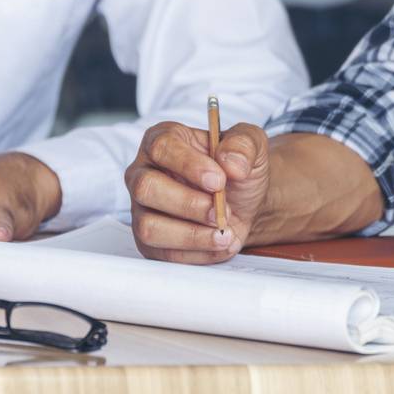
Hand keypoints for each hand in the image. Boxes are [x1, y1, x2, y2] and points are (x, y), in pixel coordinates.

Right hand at [125, 121, 269, 263]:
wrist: (243, 203)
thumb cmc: (236, 170)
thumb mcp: (251, 145)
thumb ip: (244, 144)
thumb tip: (231, 162)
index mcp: (162, 140)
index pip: (161, 147)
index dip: (189, 165)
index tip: (218, 181)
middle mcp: (143, 173)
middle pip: (146, 188)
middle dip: (188, 204)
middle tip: (220, 212)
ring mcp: (142, 208)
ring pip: (149, 226)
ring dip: (192, 235)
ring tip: (224, 232)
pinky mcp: (149, 240)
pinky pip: (163, 253)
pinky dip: (197, 253)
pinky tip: (219, 243)